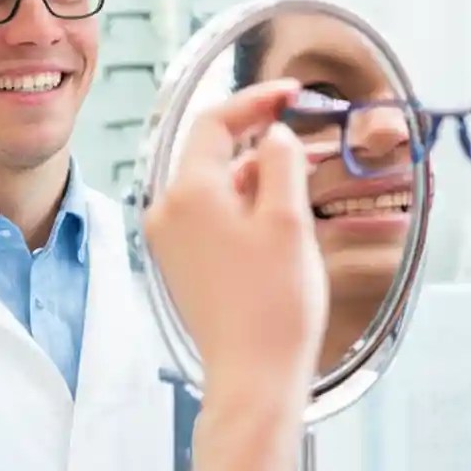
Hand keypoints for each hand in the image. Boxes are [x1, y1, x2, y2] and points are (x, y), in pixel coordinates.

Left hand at [142, 78, 329, 396]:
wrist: (253, 377)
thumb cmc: (272, 306)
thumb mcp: (288, 220)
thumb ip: (280, 162)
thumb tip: (274, 135)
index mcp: (188, 193)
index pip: (213, 122)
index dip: (255, 100)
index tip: (291, 93)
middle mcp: (168, 212)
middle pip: (211, 152)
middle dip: (257, 137)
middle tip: (302, 128)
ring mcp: (171, 240)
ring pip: (214, 184)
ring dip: (255, 171)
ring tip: (301, 171)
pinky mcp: (183, 264)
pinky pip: (211, 214)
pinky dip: (244, 202)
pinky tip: (278, 210)